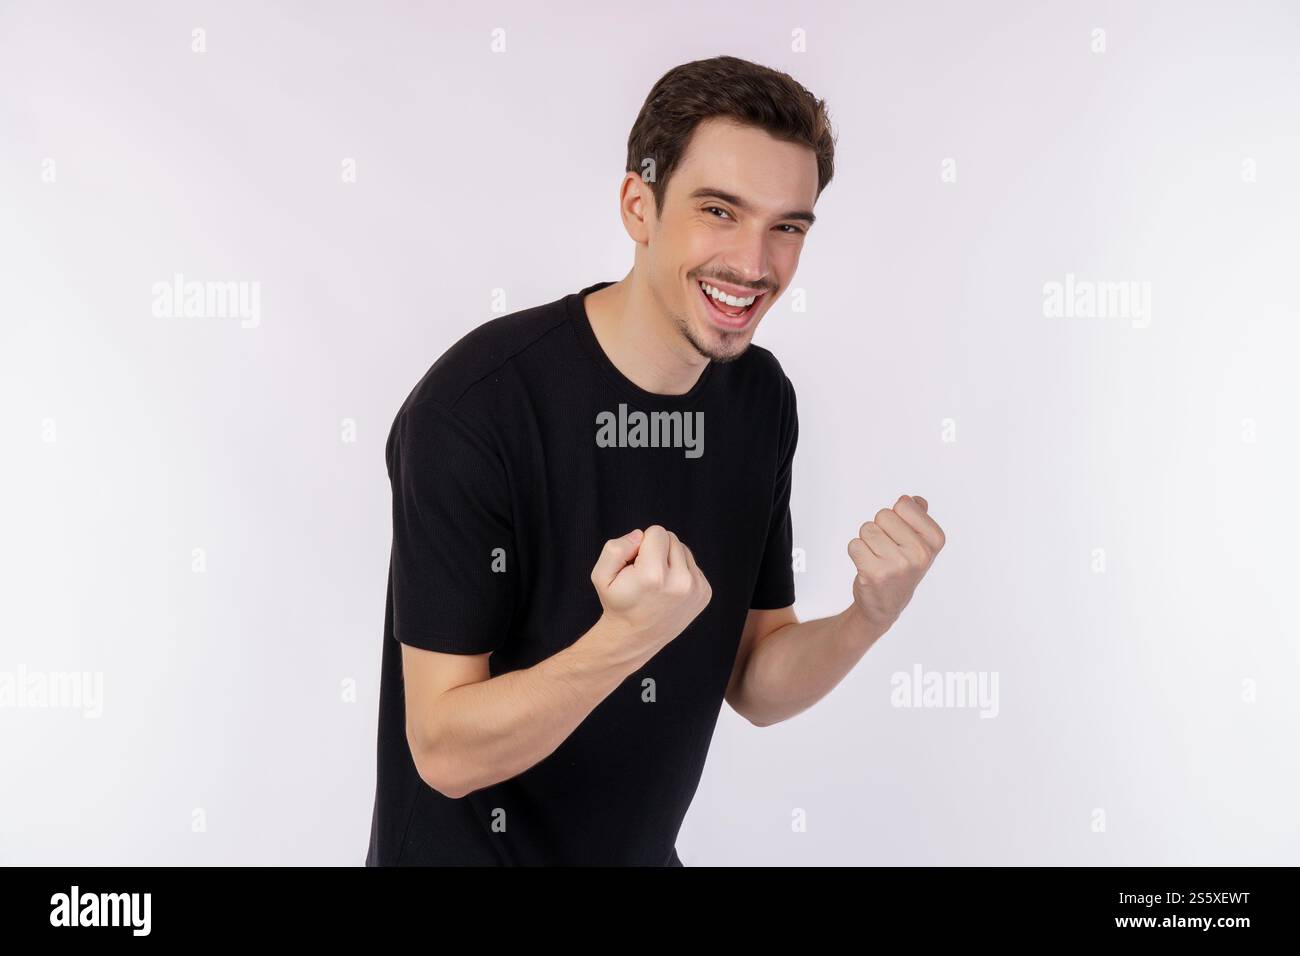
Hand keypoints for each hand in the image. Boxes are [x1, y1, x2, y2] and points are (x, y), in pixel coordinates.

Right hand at [590, 525, 712, 652]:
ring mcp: (696, 589)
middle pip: (672, 538)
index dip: (642, 544)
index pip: (657, 531)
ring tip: (656, 583)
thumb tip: (640, 535)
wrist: (635, 638)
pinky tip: (668, 590)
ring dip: (669, 560)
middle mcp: (680, 582)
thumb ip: (615, 548)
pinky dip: (680, 572)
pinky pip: (692, 565)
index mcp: (654, 575)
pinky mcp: (705, 593)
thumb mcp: (601, 576)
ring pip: (683, 550)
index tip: (635, 564)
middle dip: (656, 550)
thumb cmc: (618, 603)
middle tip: (644, 575)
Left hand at [847, 495, 944, 634]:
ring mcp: (898, 564)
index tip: (901, 536)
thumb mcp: (920, 543)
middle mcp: (920, 553)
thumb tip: (914, 500)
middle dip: (880, 528)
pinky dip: (856, 552)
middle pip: (883, 514)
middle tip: (887, 550)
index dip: (896, 516)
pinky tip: (867, 566)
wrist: (886, 605)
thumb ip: (919, 517)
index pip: (904, 504)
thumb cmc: (902, 568)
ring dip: (867, 541)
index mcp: (935, 540)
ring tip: (878, 558)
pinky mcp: (874, 573)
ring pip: (867, 528)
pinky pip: (854, 544)